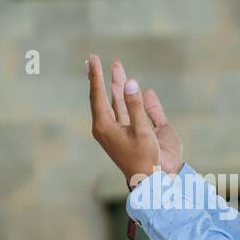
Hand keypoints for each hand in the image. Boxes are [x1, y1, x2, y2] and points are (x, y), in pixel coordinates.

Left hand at [87, 54, 183, 185]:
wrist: (146, 181)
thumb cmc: (144, 158)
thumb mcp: (142, 131)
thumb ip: (135, 106)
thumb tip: (129, 83)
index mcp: (104, 126)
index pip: (97, 95)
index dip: (96, 75)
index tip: (92, 58)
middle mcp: (105, 127)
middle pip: (101, 96)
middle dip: (100, 77)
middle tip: (93, 59)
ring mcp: (113, 130)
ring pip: (112, 102)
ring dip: (113, 85)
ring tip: (114, 68)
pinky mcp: (122, 134)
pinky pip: (119, 110)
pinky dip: (121, 97)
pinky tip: (124, 89)